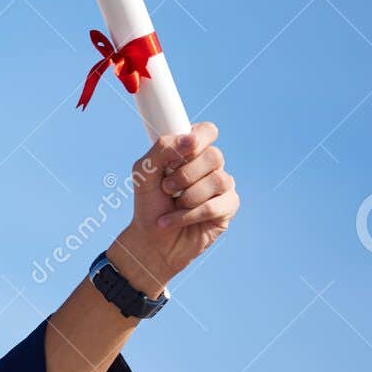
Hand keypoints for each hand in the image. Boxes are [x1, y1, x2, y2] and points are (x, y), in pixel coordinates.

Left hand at [109, 121, 238, 295]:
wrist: (150, 240)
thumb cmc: (149, 205)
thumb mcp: (144, 173)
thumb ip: (161, 148)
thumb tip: (191, 138)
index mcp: (191, 153)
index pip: (207, 131)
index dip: (197, 139)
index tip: (179, 154)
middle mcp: (210, 167)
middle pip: (214, 155)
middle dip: (184, 175)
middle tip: (167, 188)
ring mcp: (222, 186)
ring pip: (217, 180)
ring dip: (187, 197)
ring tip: (172, 206)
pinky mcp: (227, 208)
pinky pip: (214, 206)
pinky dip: (188, 215)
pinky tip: (173, 221)